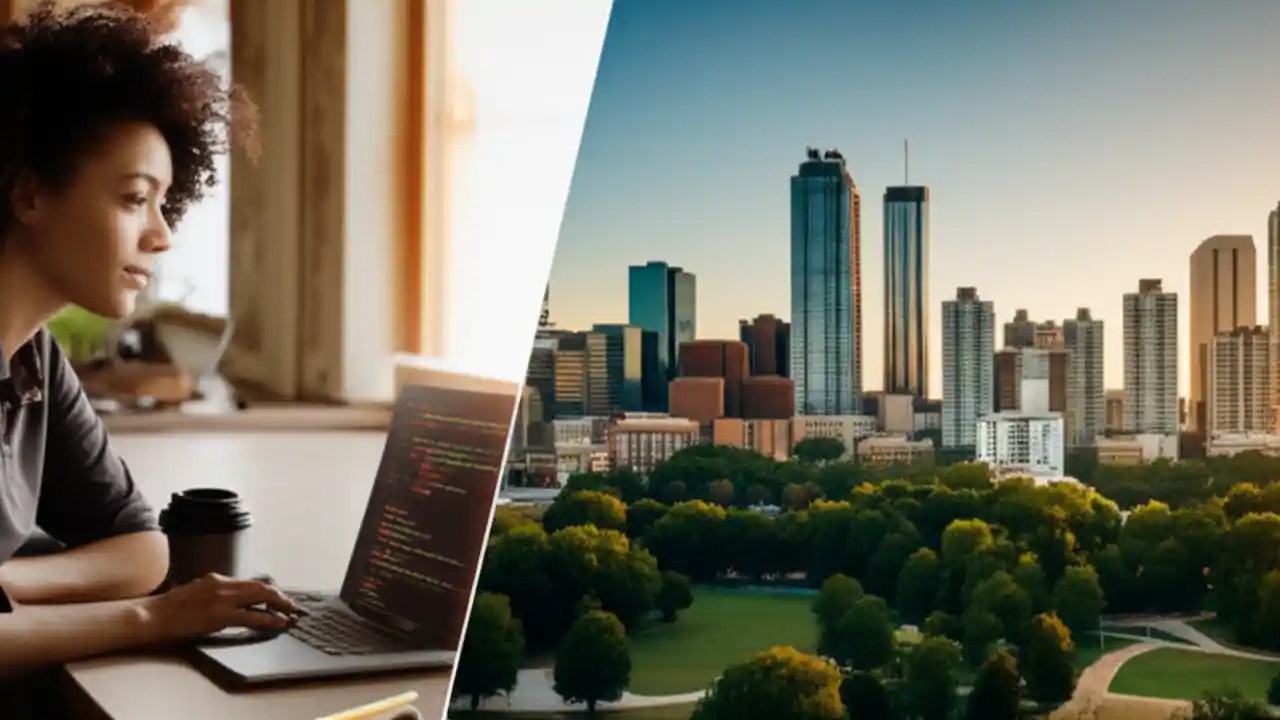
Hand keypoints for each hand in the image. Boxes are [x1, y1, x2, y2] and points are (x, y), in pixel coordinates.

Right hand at [136, 573, 304, 644]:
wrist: (151, 616)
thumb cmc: (168, 610)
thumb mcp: (196, 594)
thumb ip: (215, 595)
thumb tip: (234, 604)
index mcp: (216, 579)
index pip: (250, 582)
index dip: (267, 591)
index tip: (278, 598)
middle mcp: (222, 584)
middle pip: (260, 586)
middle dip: (279, 596)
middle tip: (293, 606)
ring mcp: (222, 598)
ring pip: (261, 597)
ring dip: (279, 605)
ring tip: (291, 613)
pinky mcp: (220, 615)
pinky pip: (252, 616)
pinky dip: (269, 619)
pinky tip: (279, 624)